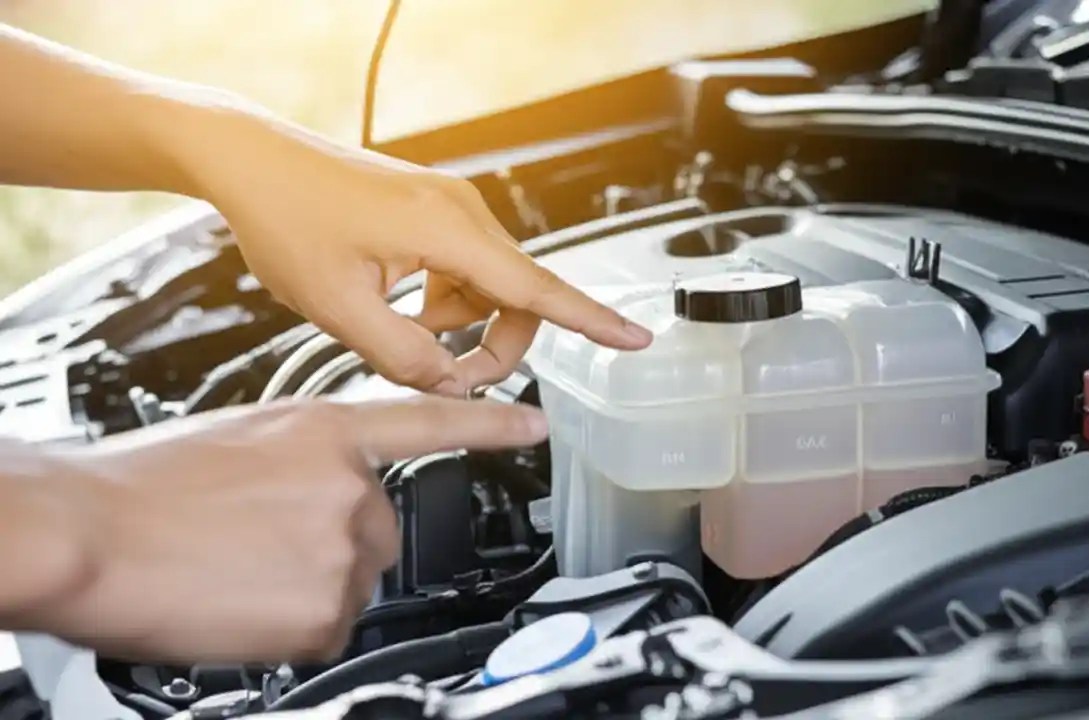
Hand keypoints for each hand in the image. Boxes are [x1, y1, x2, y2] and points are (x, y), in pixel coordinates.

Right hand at [16, 395, 547, 663]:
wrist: (89, 532)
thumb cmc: (142, 486)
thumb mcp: (240, 438)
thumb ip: (299, 459)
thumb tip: (311, 491)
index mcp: (327, 431)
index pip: (430, 422)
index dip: (490, 423)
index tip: (536, 424)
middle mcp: (351, 485)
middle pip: (378, 531)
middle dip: (332, 543)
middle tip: (259, 544)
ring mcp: (345, 548)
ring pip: (351, 582)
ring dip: (306, 585)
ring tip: (237, 571)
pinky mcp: (328, 611)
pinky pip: (328, 628)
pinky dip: (290, 627)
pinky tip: (240, 604)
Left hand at [187, 107, 651, 393]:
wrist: (253, 162)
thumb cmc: (287, 218)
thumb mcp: (338, 308)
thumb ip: (403, 356)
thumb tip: (450, 385)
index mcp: (448, 231)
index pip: (538, 290)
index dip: (592, 321)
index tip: (637, 338)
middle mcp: (461, 212)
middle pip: (518, 297)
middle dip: (494, 346)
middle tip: (446, 381)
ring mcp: (449, 208)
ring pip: (489, 288)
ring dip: (460, 326)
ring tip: (400, 337)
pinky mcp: (433, 212)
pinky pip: (463, 271)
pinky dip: (444, 302)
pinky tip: (398, 309)